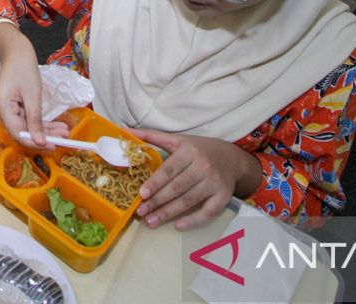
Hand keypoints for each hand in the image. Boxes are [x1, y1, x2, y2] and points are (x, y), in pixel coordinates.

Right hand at [0, 24, 69, 146]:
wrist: (16, 53)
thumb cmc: (24, 68)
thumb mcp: (33, 94)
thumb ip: (36, 120)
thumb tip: (41, 142)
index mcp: (1, 106)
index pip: (17, 133)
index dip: (35, 142)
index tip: (53, 145)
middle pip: (21, 131)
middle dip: (43, 135)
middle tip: (64, 137)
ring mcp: (3, 110)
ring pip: (25, 126)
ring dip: (44, 130)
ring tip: (63, 131)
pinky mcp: (9, 108)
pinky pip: (24, 119)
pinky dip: (38, 122)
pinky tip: (54, 125)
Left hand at [131, 128, 261, 230]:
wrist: (232, 158)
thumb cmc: (199, 148)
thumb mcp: (177, 140)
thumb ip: (151, 136)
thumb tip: (123, 129)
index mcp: (189, 151)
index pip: (169, 170)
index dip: (155, 183)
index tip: (141, 195)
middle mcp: (203, 167)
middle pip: (177, 188)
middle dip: (157, 202)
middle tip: (141, 213)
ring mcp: (214, 183)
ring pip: (188, 201)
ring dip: (168, 214)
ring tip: (151, 222)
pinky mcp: (224, 197)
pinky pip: (208, 212)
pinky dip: (193, 221)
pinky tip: (178, 226)